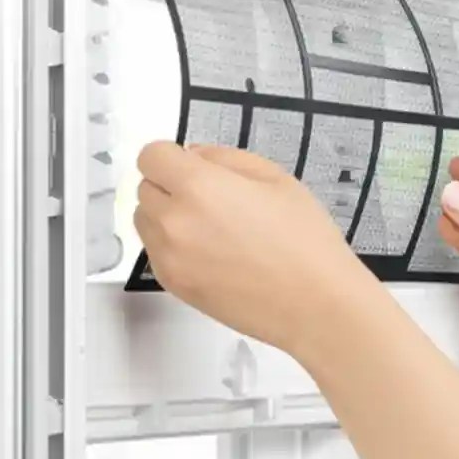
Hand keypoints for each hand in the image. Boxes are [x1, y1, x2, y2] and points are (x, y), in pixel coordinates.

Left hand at [133, 142, 382, 358]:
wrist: (314, 303)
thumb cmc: (305, 239)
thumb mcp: (275, 178)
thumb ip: (225, 158)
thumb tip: (193, 156)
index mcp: (199, 186)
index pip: (151, 156)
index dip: (170, 155)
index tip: (190, 165)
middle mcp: (174, 221)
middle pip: (145, 188)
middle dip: (169, 184)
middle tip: (209, 196)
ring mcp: (169, 257)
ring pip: (145, 221)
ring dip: (166, 215)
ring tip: (209, 226)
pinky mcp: (174, 285)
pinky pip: (155, 252)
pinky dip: (172, 245)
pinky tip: (210, 251)